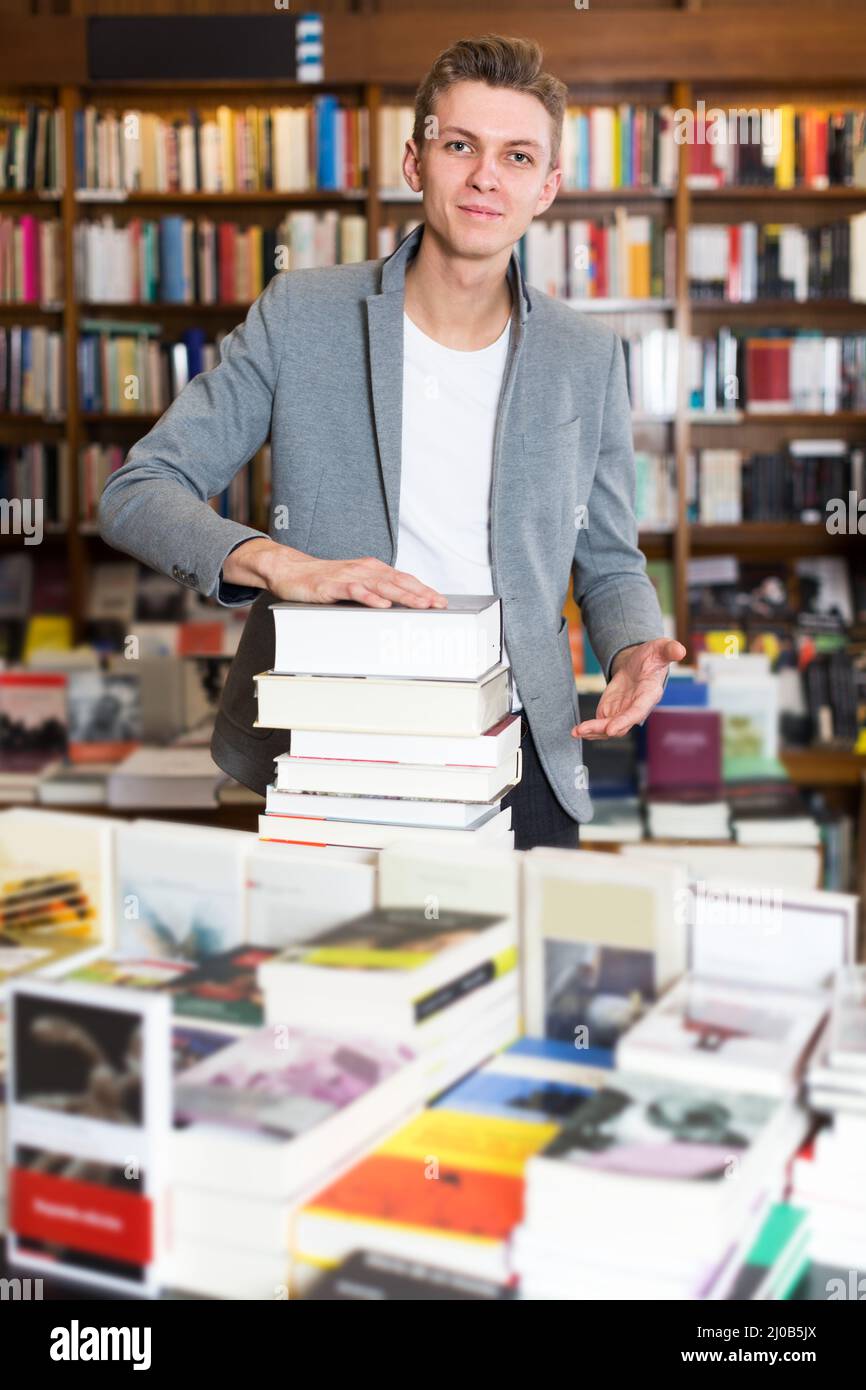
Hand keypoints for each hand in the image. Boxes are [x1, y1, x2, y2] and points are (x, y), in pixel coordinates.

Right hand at [224, 538, 446, 608]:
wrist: (290, 570)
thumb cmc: (324, 580)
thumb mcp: (355, 585)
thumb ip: (376, 592)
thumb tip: (400, 606)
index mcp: (373, 570)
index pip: (404, 580)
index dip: (424, 590)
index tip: (442, 602)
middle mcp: (365, 570)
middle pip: (398, 582)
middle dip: (421, 594)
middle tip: (439, 605)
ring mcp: (349, 576)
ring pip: (381, 585)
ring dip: (403, 595)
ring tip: (420, 605)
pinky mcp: (332, 585)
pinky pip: (354, 590)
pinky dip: (369, 597)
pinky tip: (382, 604)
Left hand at [572, 637, 685, 739]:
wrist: (639, 664)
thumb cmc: (652, 657)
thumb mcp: (660, 649)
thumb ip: (669, 650)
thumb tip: (680, 650)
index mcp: (649, 694)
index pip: (637, 711)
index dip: (625, 720)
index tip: (612, 729)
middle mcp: (636, 708)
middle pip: (621, 724)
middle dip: (604, 728)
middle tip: (586, 729)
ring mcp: (623, 712)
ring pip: (608, 728)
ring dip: (593, 731)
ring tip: (577, 731)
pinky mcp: (612, 712)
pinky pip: (601, 725)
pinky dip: (589, 729)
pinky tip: (576, 731)